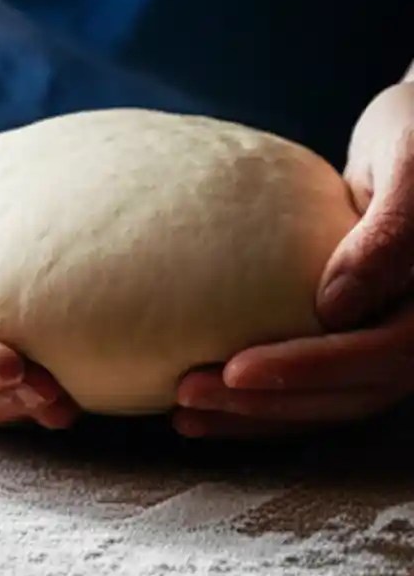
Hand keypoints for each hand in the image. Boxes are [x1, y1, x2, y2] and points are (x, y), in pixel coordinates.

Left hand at [174, 82, 413, 438]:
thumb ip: (390, 234)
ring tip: (183, 413)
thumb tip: (336, 309)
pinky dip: (265, 400)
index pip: (387, 353)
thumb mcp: (409, 161)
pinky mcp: (365, 338)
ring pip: (336, 400)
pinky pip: (321, 383)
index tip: (236, 372)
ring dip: (258, 415)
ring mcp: (398, 339)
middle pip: (355, 391)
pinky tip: (207, 402)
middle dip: (269, 403)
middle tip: (186, 396)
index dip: (313, 369)